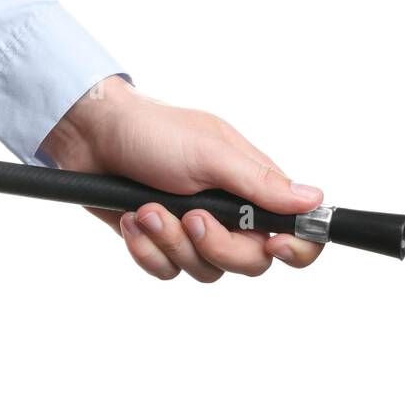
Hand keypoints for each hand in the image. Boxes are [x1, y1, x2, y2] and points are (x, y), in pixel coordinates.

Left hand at [39, 76, 323, 280]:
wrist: (90, 136)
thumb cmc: (152, 132)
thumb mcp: (210, 154)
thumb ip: (259, 183)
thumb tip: (314, 201)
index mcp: (251, 186)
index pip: (297, 229)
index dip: (297, 247)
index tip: (277, 246)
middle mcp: (228, 213)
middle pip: (250, 262)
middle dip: (215, 245)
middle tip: (188, 217)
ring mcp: (192, 231)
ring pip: (205, 271)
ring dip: (170, 242)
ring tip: (146, 209)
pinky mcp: (158, 243)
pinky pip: (166, 271)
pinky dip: (145, 249)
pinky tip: (130, 219)